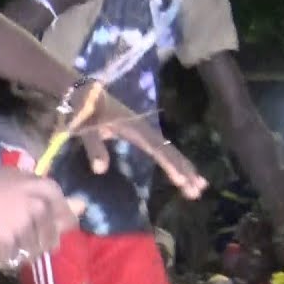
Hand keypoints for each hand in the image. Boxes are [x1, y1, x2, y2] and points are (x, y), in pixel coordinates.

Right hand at [0, 166, 84, 270]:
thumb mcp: (21, 182)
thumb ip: (51, 198)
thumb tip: (85, 206)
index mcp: (48, 188)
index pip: (67, 221)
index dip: (51, 228)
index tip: (35, 227)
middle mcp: (41, 205)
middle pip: (50, 242)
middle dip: (33, 243)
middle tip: (10, 231)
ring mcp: (24, 223)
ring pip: (32, 254)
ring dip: (16, 252)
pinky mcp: (7, 240)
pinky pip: (12, 261)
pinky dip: (1, 258)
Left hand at [65, 84, 208, 200]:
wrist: (83, 92)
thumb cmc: (82, 110)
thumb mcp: (84, 128)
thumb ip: (93, 147)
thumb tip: (101, 170)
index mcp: (133, 128)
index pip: (156, 149)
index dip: (169, 164)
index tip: (182, 180)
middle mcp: (143, 130)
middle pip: (168, 151)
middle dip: (184, 170)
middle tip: (198, 191)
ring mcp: (143, 131)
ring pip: (169, 150)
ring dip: (184, 168)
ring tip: (200, 187)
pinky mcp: (140, 134)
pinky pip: (162, 150)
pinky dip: (174, 162)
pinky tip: (183, 173)